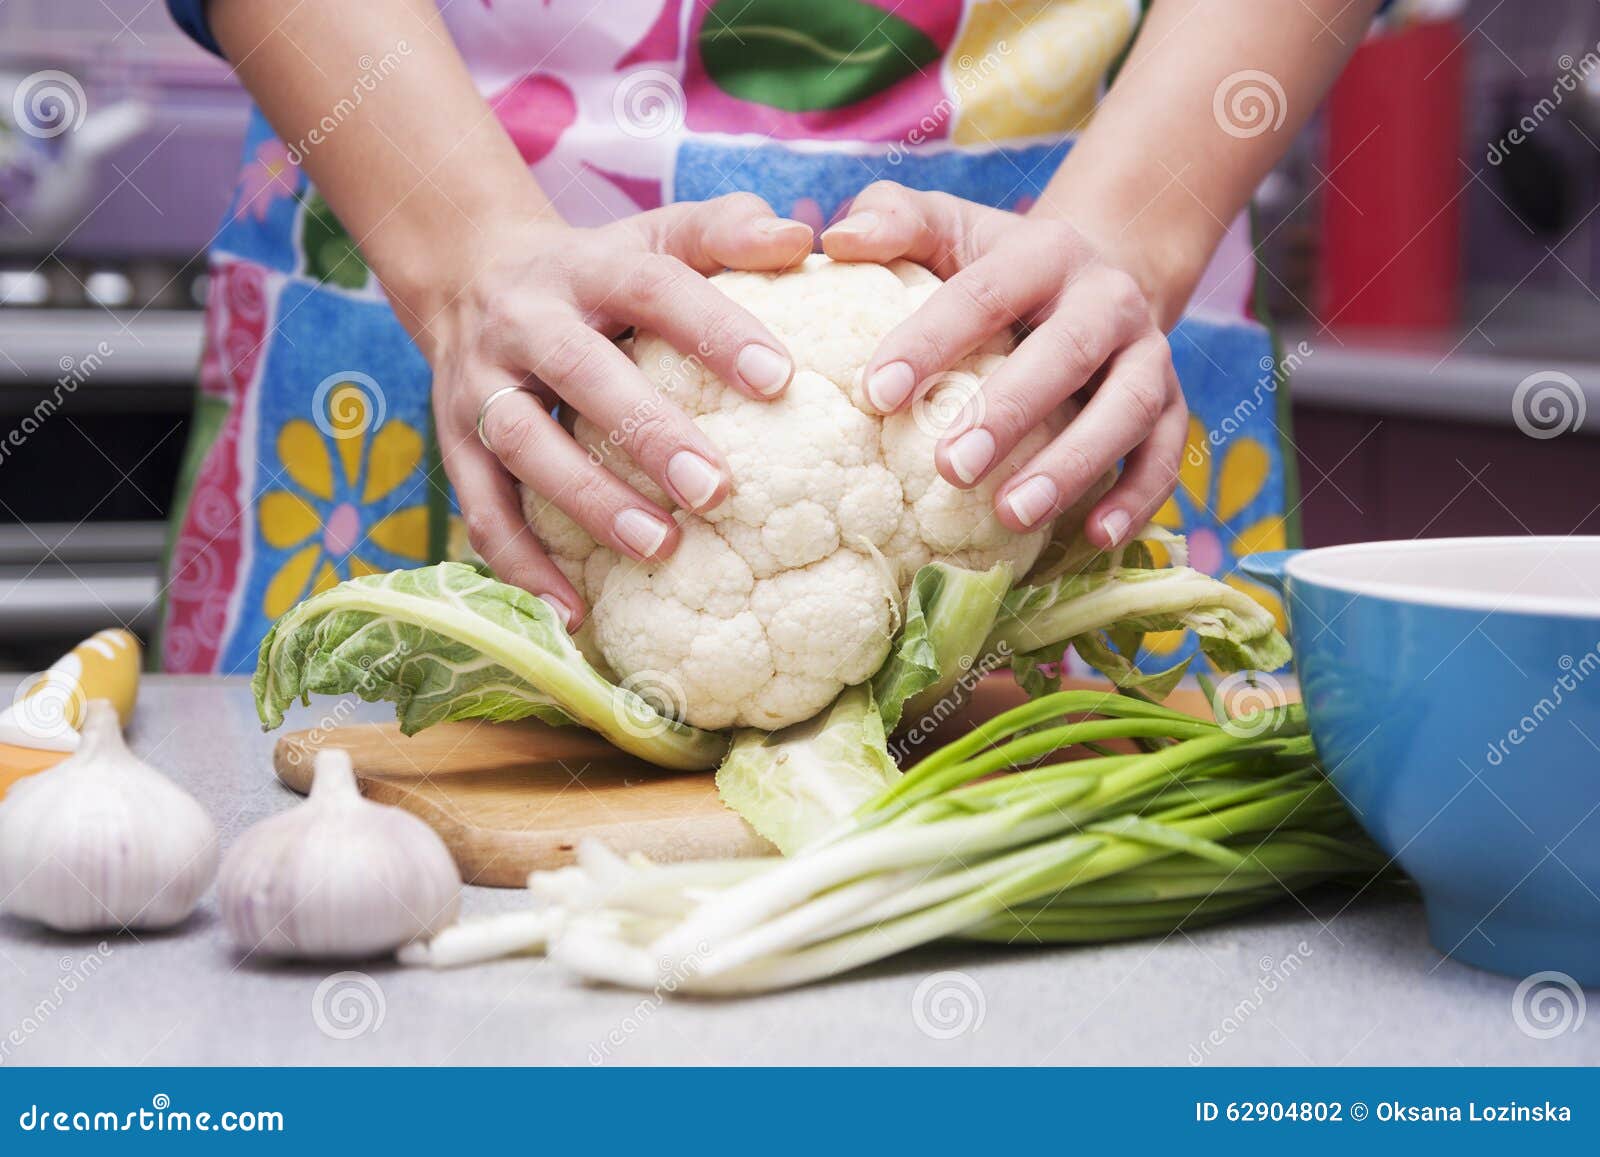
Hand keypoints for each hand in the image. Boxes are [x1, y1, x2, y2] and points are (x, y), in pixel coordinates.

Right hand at [413, 195, 812, 624]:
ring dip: (587, 500)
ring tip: (660, 548)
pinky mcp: (453, 443)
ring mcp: (481, 384)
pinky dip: (522, 565)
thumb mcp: (655, 234)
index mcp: (589, 266)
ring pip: (523, 443)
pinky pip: (482, 510)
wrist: (466, 273)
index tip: (780, 381)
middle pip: (581, 371)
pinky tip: (574, 616)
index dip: (714, 332)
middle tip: (719, 491)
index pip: (654, 288)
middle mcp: (526, 320)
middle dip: (647, 433)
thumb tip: (800, 238)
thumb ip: (726, 232)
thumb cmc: (596, 271)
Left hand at [821, 182, 1185, 549]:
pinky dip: (1137, 498)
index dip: (933, 341)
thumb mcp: (946, 226)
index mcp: (1046, 252)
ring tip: (1013, 514)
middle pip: (1067, 350)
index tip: (878, 394)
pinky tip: (1095, 538)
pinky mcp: (1172, 407)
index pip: (985, 293)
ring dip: (1074, 464)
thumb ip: (891, 218)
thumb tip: (837, 242)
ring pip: (1127, 408)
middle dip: (1010, 412)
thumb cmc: (995, 265)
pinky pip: (1166, 456)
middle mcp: (1109, 299)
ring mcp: (1148, 355)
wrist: (1100, 275)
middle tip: (950, 469)